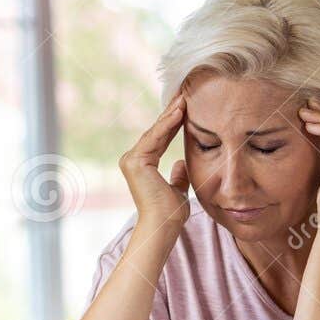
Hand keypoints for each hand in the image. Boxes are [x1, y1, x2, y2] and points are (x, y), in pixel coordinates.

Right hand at [119, 93, 190, 235]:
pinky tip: (179, 112)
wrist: (163, 226)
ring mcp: (132, 160)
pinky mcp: (135, 161)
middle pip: (157, 131)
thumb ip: (178, 176)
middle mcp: (133, 160)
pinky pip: (155, 138)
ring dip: (171, 114)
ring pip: (155, 132)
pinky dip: (167, 125)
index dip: (175, 123)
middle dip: (172, 112)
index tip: (187, 107)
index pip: (161, 138)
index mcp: (142, 165)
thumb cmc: (170, 214)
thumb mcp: (179, 190)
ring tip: (185, 97)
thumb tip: (181, 164)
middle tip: (186, 93)